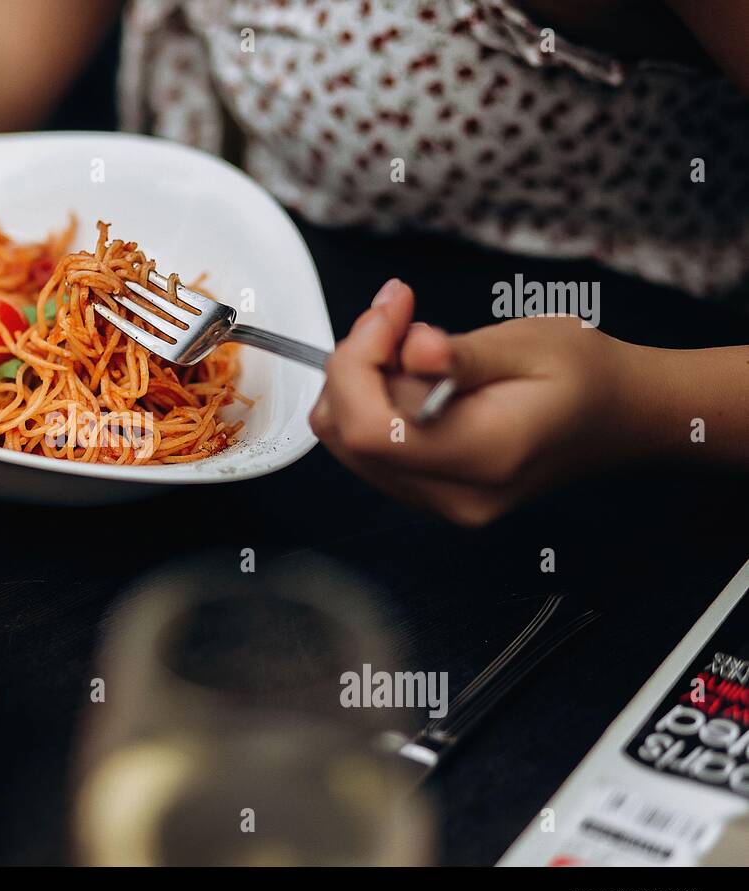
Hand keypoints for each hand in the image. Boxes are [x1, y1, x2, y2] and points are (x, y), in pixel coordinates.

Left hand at [309, 279, 633, 525]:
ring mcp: (435, 501)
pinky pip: (367, 447)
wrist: (619, 416)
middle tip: (398, 317)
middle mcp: (452, 495)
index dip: (357, 365)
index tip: (388, 314)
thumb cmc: (584, 378)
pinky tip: (413, 374)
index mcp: (482, 459)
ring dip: (362, 381)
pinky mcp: (426, 491)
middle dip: (357, 364)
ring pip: (347, 440)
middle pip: (347, 434)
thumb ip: (462, 355)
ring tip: (412, 346)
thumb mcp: (530, 345)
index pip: (370, 430)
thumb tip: (414, 350)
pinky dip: (373, 400)